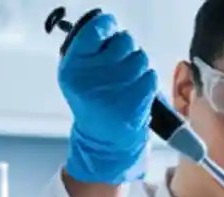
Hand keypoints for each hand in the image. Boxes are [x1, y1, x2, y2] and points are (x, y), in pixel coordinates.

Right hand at [58, 11, 158, 184]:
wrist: (104, 144)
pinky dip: (148, 82)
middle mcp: (91, 78)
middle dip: (126, 49)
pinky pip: (150, 76)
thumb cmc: (93, 105)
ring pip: (140, 58)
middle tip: (120, 63)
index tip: (110, 28)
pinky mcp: (135, 102)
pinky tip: (137, 93)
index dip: (106, 25)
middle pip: (123, 41)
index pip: (93, 31)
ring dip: (139, 66)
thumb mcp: (78, 79)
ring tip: (128, 82)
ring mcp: (114, 90)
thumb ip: (89, 52)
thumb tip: (110, 28)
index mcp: (73, 68)